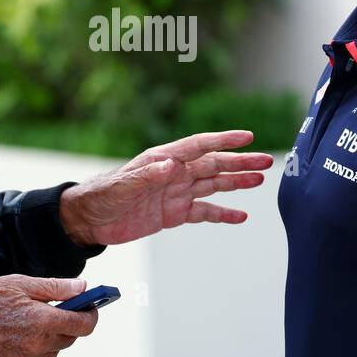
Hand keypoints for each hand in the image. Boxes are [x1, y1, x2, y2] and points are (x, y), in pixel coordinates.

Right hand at [0, 275, 98, 356]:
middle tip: (63, 307)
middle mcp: (37, 344)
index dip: (92, 315)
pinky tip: (22, 330)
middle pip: (70, 338)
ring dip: (54, 336)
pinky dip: (36, 345)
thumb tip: (81, 287)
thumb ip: (54, 287)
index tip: (92, 306)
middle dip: (72, 323)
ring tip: (39, 318)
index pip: (83, 324)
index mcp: (43, 321)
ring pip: (53, 351)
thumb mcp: (20, 283)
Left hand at [58, 129, 273, 247]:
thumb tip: (172, 166)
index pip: (200, 145)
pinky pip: (204, 211)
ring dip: (237, 182)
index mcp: (164, 159)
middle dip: (240, 162)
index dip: (224, 140)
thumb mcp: (123, 186)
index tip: (247, 136)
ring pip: (214, 185)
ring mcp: (177, 193)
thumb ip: (148, 176)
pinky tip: (241, 215)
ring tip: (260, 179)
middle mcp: (174, 173)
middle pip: (214, 165)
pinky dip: (223, 213)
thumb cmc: (102, 195)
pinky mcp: (174, 213)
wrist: (89, 220)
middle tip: (266, 160)